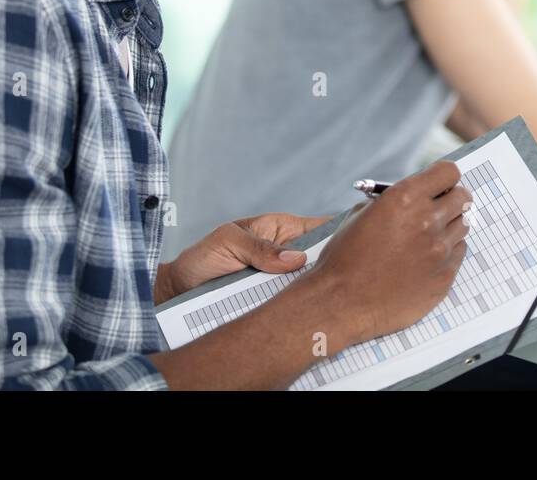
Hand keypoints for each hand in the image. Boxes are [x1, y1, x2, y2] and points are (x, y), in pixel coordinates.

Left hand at [155, 213, 330, 303]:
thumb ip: (260, 249)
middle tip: (345, 278)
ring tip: (330, 297)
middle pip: (321, 257)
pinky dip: (301, 304)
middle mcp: (286, 253)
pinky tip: (310, 310)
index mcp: (280, 229)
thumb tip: (295, 258)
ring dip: (317, 289)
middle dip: (333, 265)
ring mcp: (281, 277)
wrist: (178, 291)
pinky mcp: (274, 298)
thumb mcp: (228, 243)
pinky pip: (293, 300)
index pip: (319, 226)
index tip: (357, 241)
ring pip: (310, 281)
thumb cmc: (202, 259)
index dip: (342, 231)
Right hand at [305, 161, 471, 346]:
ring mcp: (439, 250)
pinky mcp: (444, 276)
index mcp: (405, 198)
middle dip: (451, 199)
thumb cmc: (345, 258)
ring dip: (449, 226)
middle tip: (439, 208)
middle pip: (463, 197)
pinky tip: (425, 258)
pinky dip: (446, 252)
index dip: (444, 178)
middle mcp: (427, 221)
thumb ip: (393, 201)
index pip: (449, 172)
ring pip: (463, 225)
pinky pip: (458, 253)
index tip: (439, 185)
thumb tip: (417, 196)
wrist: (341, 302)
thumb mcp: (362, 214)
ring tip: (427, 236)